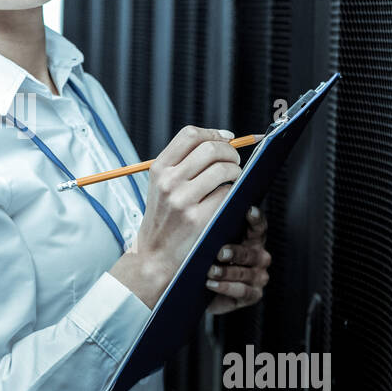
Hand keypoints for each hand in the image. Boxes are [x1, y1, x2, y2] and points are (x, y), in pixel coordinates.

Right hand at [111, 125, 242, 309]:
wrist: (155, 256)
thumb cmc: (164, 219)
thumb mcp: (161, 186)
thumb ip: (183, 163)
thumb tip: (222, 139)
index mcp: (159, 169)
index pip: (190, 135)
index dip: (213, 134)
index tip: (225, 140)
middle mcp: (168, 181)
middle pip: (211, 149)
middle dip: (230, 152)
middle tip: (234, 162)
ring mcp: (183, 200)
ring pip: (224, 169)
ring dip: (236, 172)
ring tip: (233, 180)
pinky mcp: (199, 218)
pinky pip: (228, 194)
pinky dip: (233, 194)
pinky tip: (228, 200)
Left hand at [205, 205, 270, 313]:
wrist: (198, 293)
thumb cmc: (203, 262)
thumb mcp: (206, 244)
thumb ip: (212, 231)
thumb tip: (205, 214)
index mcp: (251, 239)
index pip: (258, 227)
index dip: (256, 219)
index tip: (249, 211)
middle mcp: (259, 257)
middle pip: (251, 252)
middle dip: (235, 252)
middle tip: (220, 253)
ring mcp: (258, 277)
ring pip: (246, 273)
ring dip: (227, 272)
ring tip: (210, 271)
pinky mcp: (253, 295)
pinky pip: (243, 291)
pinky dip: (227, 288)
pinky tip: (212, 284)